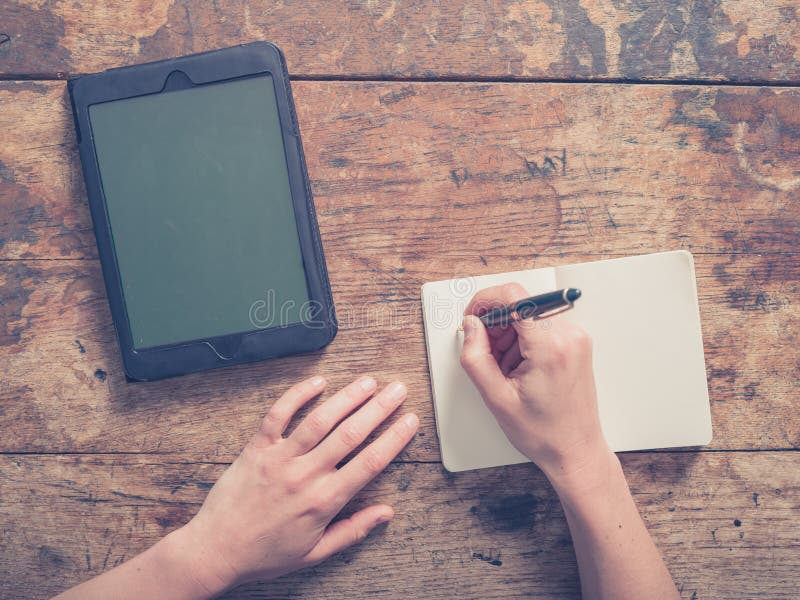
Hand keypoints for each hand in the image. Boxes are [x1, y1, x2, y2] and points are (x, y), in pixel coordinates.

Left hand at [170, 375, 418, 593]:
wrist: (215, 550)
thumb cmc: (265, 554)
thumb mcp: (315, 552)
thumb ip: (353, 530)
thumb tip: (386, 513)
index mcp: (324, 501)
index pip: (370, 463)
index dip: (394, 438)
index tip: (409, 421)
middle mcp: (305, 475)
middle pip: (350, 434)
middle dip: (379, 408)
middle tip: (398, 389)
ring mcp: (280, 458)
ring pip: (320, 420)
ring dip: (347, 397)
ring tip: (368, 381)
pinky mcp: (257, 447)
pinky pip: (279, 414)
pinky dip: (298, 395)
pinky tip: (318, 382)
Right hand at [460, 283, 612, 489]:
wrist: (575, 450)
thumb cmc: (543, 432)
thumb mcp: (496, 398)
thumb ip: (476, 356)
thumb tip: (470, 326)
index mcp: (550, 346)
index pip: (514, 296)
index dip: (485, 301)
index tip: (473, 317)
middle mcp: (568, 335)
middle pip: (519, 305)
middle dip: (496, 326)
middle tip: (490, 357)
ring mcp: (575, 337)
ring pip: (527, 316)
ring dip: (509, 337)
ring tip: (508, 371)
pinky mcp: (575, 343)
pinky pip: (539, 327)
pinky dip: (523, 342)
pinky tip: (520, 369)